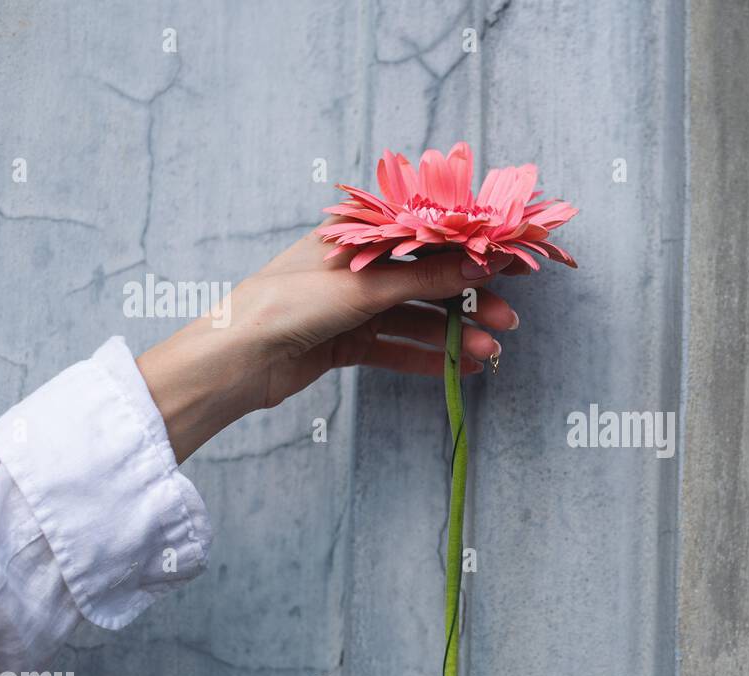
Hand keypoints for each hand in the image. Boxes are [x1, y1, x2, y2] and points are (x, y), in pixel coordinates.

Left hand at [136, 221, 519, 461]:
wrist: (236, 359)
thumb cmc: (290, 304)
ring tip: (490, 353)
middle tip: (508, 320)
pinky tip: (460, 368)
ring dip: (455, 335)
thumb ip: (428, 278)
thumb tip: (482, 263)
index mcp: (357, 234)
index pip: (427, 237)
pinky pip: (396, 347)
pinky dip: (428, 357)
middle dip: (469, 301)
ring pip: (416, 318)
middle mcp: (357, 265)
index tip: (511, 263)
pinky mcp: (346, 341)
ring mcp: (352, 305)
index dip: (471, 251)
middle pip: (427, 281)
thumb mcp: (366, 287)